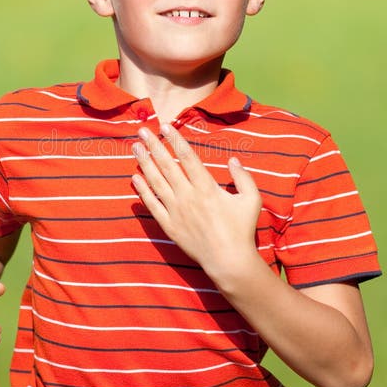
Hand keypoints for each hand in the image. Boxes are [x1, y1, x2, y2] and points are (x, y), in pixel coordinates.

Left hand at [132, 124, 261, 282]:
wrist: (228, 260)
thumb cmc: (242, 229)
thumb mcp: (252, 200)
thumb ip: (243, 177)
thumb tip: (232, 160)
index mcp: (207, 187)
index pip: (186, 157)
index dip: (175, 140)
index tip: (165, 126)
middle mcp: (188, 196)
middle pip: (167, 165)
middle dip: (154, 146)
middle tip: (142, 131)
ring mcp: (176, 211)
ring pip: (156, 182)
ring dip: (144, 163)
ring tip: (135, 148)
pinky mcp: (169, 226)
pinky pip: (152, 205)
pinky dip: (142, 191)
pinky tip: (134, 178)